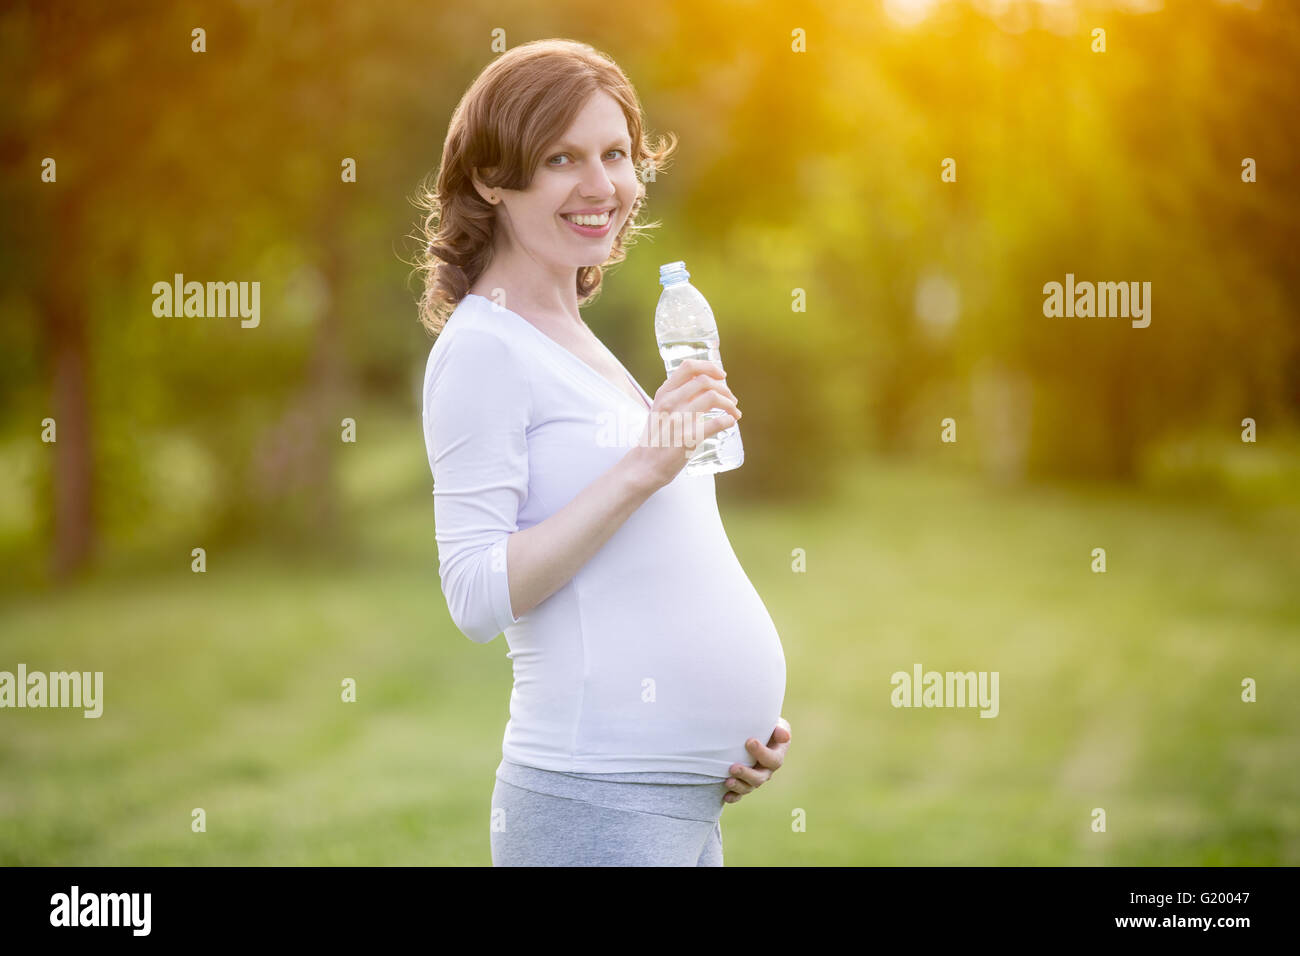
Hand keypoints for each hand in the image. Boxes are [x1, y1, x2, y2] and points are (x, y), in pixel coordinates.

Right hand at [628, 358, 740, 490]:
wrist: (646, 465)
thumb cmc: (657, 437)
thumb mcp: (661, 409)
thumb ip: (678, 396)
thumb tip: (706, 387)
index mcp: (664, 393)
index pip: (689, 367)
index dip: (710, 367)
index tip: (722, 376)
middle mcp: (670, 402)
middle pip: (705, 381)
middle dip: (725, 389)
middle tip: (732, 400)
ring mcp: (678, 420)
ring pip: (713, 398)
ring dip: (729, 403)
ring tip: (734, 412)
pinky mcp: (688, 438)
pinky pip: (715, 423)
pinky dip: (727, 420)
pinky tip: (731, 422)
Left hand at [723, 717, 789, 804]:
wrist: (752, 731)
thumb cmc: (764, 724)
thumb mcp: (773, 723)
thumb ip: (778, 728)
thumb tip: (784, 735)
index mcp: (777, 754)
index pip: (773, 759)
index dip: (762, 753)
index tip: (749, 741)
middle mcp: (768, 769)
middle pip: (761, 777)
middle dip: (747, 774)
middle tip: (733, 767)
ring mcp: (756, 777)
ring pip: (750, 787)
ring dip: (739, 786)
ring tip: (727, 781)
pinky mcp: (744, 782)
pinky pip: (740, 794)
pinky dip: (734, 796)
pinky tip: (726, 796)